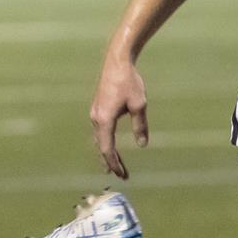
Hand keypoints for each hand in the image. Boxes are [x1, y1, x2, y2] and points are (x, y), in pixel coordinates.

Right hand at [90, 54, 148, 178]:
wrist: (117, 61)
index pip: (107, 149)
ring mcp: (95, 113)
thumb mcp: (139, 105)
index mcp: (104, 120)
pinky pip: (100, 131)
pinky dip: (105, 142)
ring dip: (107, 153)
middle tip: (122, 176)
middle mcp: (96, 118)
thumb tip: (142, 144)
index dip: (114, 163)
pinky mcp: (98, 108)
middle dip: (111, 162)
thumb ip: (140, 126)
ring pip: (99, 139)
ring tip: (115, 166)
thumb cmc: (129, 82)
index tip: (122, 175)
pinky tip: (110, 146)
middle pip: (102, 146)